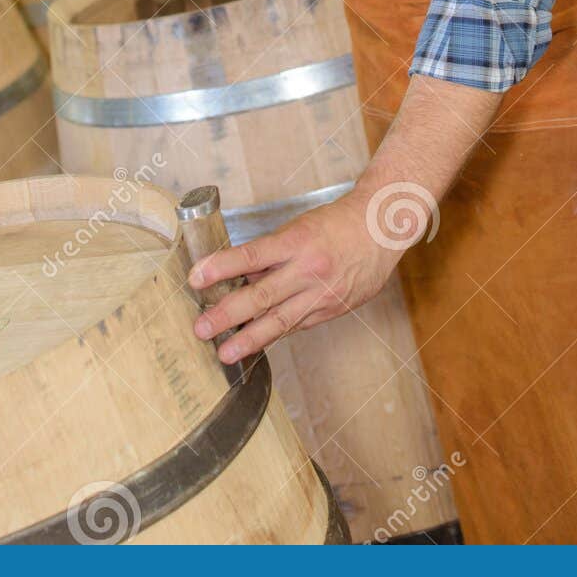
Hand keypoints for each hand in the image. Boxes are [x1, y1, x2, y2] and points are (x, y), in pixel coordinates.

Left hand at [187, 193, 403, 364]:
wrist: (381, 229)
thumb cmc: (337, 223)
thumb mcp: (299, 227)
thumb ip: (272, 253)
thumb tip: (240, 275)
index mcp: (297, 242)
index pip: (251, 256)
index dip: (221, 268)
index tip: (195, 278)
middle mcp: (308, 270)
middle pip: (261, 295)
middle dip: (228, 315)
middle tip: (202, 328)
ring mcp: (321, 294)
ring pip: (280, 321)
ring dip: (249, 339)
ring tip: (225, 353)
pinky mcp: (330, 310)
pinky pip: (297, 325)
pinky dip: (275, 335)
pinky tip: (256, 345)